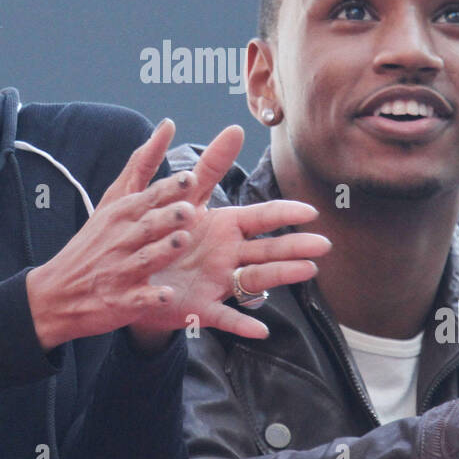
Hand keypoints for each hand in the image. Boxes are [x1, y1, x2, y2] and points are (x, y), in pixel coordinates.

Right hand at [26, 119, 202, 349]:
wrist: (55, 293)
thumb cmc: (92, 243)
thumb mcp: (112, 202)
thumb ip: (142, 166)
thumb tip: (166, 126)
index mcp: (122, 215)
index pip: (149, 197)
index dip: (170, 189)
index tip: (190, 178)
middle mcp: (121, 240)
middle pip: (148, 226)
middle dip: (168, 217)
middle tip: (190, 209)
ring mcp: (120, 272)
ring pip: (145, 259)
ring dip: (163, 251)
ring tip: (182, 241)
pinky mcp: (120, 302)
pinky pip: (140, 300)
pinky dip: (153, 298)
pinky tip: (168, 296)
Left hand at [131, 126, 329, 341]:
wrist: (135, 274)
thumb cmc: (165, 233)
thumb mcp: (184, 196)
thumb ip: (209, 166)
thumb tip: (235, 129)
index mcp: (224, 227)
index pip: (260, 218)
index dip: (283, 213)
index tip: (310, 211)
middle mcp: (227, 255)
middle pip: (266, 250)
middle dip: (295, 246)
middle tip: (324, 245)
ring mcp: (218, 283)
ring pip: (254, 279)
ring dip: (282, 276)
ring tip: (308, 271)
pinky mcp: (201, 308)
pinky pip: (224, 318)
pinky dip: (242, 324)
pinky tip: (260, 330)